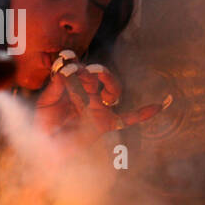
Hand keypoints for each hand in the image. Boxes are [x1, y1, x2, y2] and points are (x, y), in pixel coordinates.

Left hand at [34, 59, 164, 142]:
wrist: (48, 147)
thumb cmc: (45, 124)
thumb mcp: (47, 103)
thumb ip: (56, 87)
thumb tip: (64, 70)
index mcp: (74, 87)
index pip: (78, 69)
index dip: (74, 60)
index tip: (65, 57)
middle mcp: (89, 94)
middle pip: (97, 76)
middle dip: (89, 70)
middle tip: (78, 70)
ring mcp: (99, 108)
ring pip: (112, 90)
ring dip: (107, 79)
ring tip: (96, 73)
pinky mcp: (106, 123)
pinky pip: (128, 119)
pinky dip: (143, 113)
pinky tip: (159, 105)